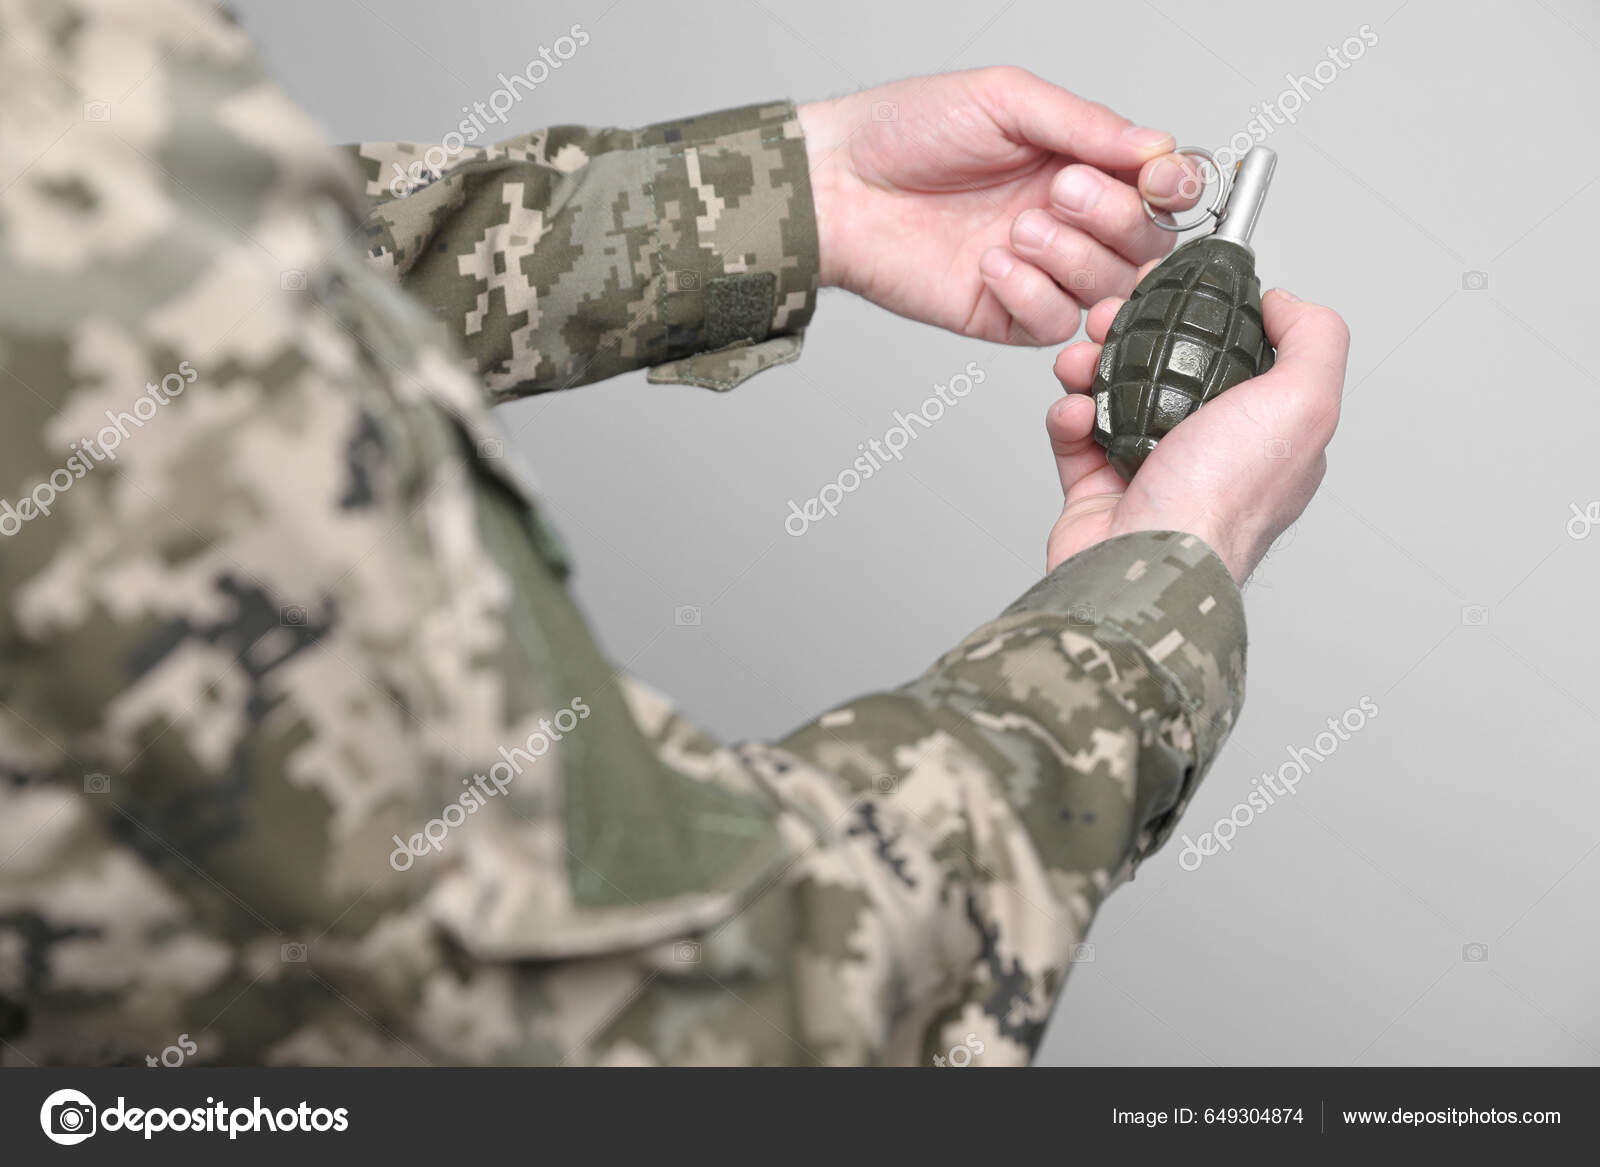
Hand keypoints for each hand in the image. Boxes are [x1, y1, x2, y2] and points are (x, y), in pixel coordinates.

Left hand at [797, 67, 1202, 344]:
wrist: (837, 186)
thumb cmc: (906, 131)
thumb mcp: (1004, 100)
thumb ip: (1085, 124)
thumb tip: (1158, 146)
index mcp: (1078, 162)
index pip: (1159, 187)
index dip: (1173, 186)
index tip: (1159, 178)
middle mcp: (1069, 221)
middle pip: (1146, 244)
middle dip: (1114, 219)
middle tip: (1060, 191)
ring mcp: (1040, 273)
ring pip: (1108, 289)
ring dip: (1072, 257)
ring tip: (1018, 226)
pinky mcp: (1005, 316)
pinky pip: (1053, 323)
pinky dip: (1031, 292)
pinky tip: (990, 263)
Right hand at [1044, 286, 1349, 583]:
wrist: (1144, 562)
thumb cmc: (1222, 499)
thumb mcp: (1305, 401)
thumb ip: (1313, 338)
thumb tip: (1287, 302)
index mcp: (1266, 434)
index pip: (1240, 355)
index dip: (1208, 315)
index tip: (1176, 288)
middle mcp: (1211, 455)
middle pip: (1169, 368)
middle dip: (1135, 332)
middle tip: (1113, 317)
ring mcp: (1152, 473)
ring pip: (1115, 396)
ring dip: (1092, 366)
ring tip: (1083, 360)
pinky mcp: (1097, 493)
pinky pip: (1076, 437)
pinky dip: (1068, 415)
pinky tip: (1074, 409)